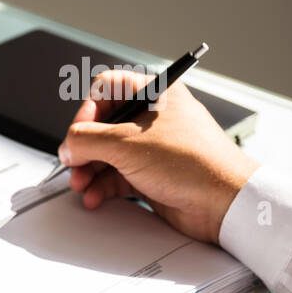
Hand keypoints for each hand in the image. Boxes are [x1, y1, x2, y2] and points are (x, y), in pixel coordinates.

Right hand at [58, 69, 258, 243]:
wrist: (224, 203)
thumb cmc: (194, 163)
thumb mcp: (126, 144)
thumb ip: (86, 140)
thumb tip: (67, 145)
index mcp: (155, 94)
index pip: (106, 89)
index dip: (86, 111)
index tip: (78, 134)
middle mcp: (153, 118)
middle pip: (101, 126)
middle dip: (83, 149)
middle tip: (74, 164)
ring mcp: (152, 147)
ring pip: (106, 154)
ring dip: (89, 171)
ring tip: (82, 185)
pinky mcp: (152, 174)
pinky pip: (117, 175)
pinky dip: (102, 186)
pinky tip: (95, 196)